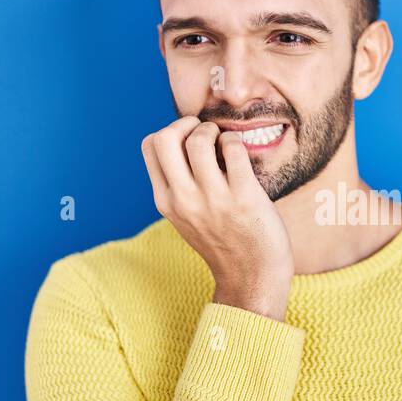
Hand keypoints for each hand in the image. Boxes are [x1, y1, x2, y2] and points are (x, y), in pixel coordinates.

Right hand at [142, 117, 293, 321]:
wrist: (251, 276)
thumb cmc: (224, 240)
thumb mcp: (187, 217)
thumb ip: (179, 185)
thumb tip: (185, 141)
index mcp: (165, 201)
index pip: (149, 146)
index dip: (170, 131)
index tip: (189, 139)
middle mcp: (183, 199)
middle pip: (164, 137)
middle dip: (186, 124)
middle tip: (205, 133)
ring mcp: (212, 199)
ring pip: (199, 140)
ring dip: (214, 131)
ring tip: (224, 143)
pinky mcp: (243, 197)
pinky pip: (234, 149)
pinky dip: (236, 141)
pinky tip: (240, 154)